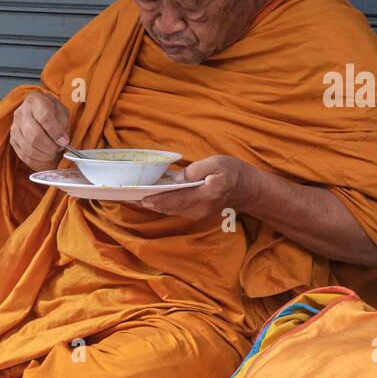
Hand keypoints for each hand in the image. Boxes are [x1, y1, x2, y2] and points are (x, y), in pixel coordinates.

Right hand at [9, 90, 70, 170]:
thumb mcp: (62, 111)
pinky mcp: (13, 140)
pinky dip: (37, 159)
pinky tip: (45, 156)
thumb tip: (62, 140)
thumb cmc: (52, 113)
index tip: (64, 141)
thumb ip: (63, 123)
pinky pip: (24, 155)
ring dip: (44, 154)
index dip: (55, 132)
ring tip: (53, 152)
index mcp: (35, 100)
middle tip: (59, 148)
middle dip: (50, 146)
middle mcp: (21, 112)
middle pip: (34, 134)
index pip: (44, 117)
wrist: (38, 113)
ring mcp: (14, 127)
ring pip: (28, 147)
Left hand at [130, 155, 255, 219]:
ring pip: (170, 210)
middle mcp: (200, 208)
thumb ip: (195, 170)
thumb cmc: (233, 172)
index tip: (140, 198)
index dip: (157, 199)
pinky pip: (175, 210)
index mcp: (206, 195)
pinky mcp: (196, 214)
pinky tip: (149, 199)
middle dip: (148, 203)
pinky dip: (161, 205)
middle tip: (127, 197)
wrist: (248, 190)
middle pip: (169, 207)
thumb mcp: (217, 163)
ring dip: (152, 205)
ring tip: (132, 198)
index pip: (177, 198)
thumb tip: (177, 178)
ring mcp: (198, 214)